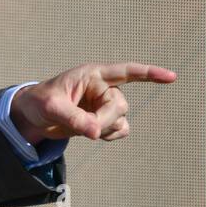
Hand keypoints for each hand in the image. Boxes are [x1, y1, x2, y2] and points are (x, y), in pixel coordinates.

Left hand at [10, 62, 175, 143]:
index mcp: (93, 75)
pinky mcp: (105, 119)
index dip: (149, 74)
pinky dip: (109, 135)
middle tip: (85, 128)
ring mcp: (106, 104)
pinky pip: (120, 130)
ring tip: (80, 126)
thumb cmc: (40, 102)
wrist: (34, 115)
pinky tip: (93, 133)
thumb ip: (72, 117)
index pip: (126, 71)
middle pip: (120, 106)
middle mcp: (103, 87)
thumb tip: (96, 132)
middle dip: (104, 120)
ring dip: (104, 128)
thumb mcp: (50, 107)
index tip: (171, 77)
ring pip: (121, 120)